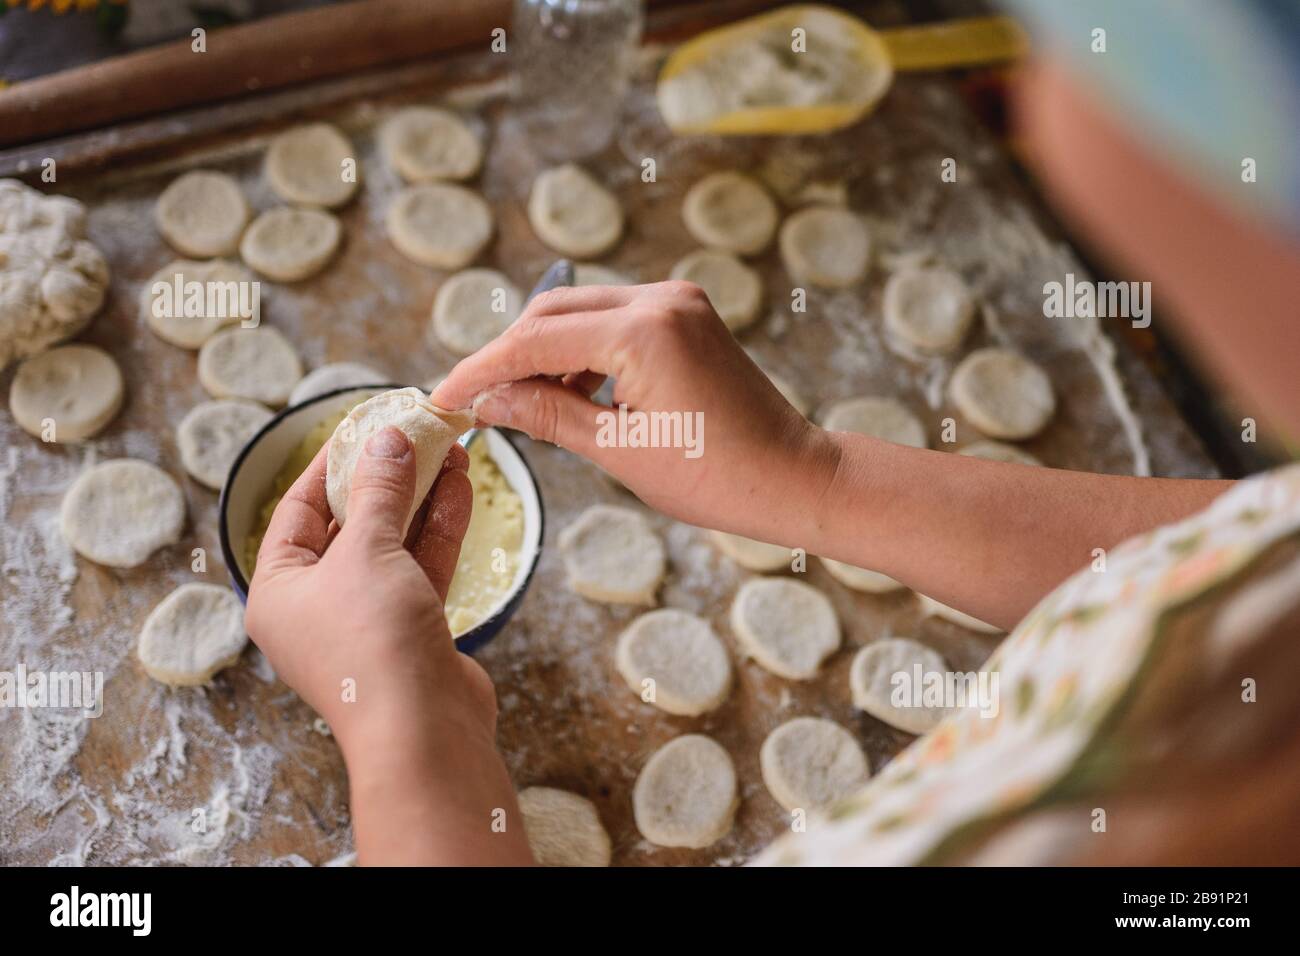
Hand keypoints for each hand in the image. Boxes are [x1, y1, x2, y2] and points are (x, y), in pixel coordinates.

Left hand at [245, 427, 531, 864]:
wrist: (423, 731)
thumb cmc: (372, 643)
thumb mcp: (368, 551)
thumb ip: (380, 490)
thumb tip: (387, 438)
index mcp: (278, 591)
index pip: (295, 511)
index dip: (329, 464)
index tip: (362, 427)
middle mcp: (317, 606)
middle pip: (349, 525)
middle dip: (386, 478)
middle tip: (415, 434)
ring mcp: (367, 620)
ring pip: (393, 545)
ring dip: (421, 498)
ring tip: (450, 450)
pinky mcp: (411, 631)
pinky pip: (421, 569)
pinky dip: (439, 531)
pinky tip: (461, 490)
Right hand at [433, 281, 837, 546]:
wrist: (792, 476)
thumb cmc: (715, 477)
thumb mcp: (619, 451)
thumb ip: (546, 415)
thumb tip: (486, 401)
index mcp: (643, 332)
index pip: (535, 340)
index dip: (482, 370)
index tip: (444, 397)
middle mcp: (660, 299)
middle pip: (552, 313)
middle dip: (509, 357)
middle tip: (475, 402)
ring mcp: (677, 301)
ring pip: (580, 313)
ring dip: (545, 354)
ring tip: (521, 407)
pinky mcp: (686, 313)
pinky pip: (613, 321)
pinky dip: (582, 352)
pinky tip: (568, 394)